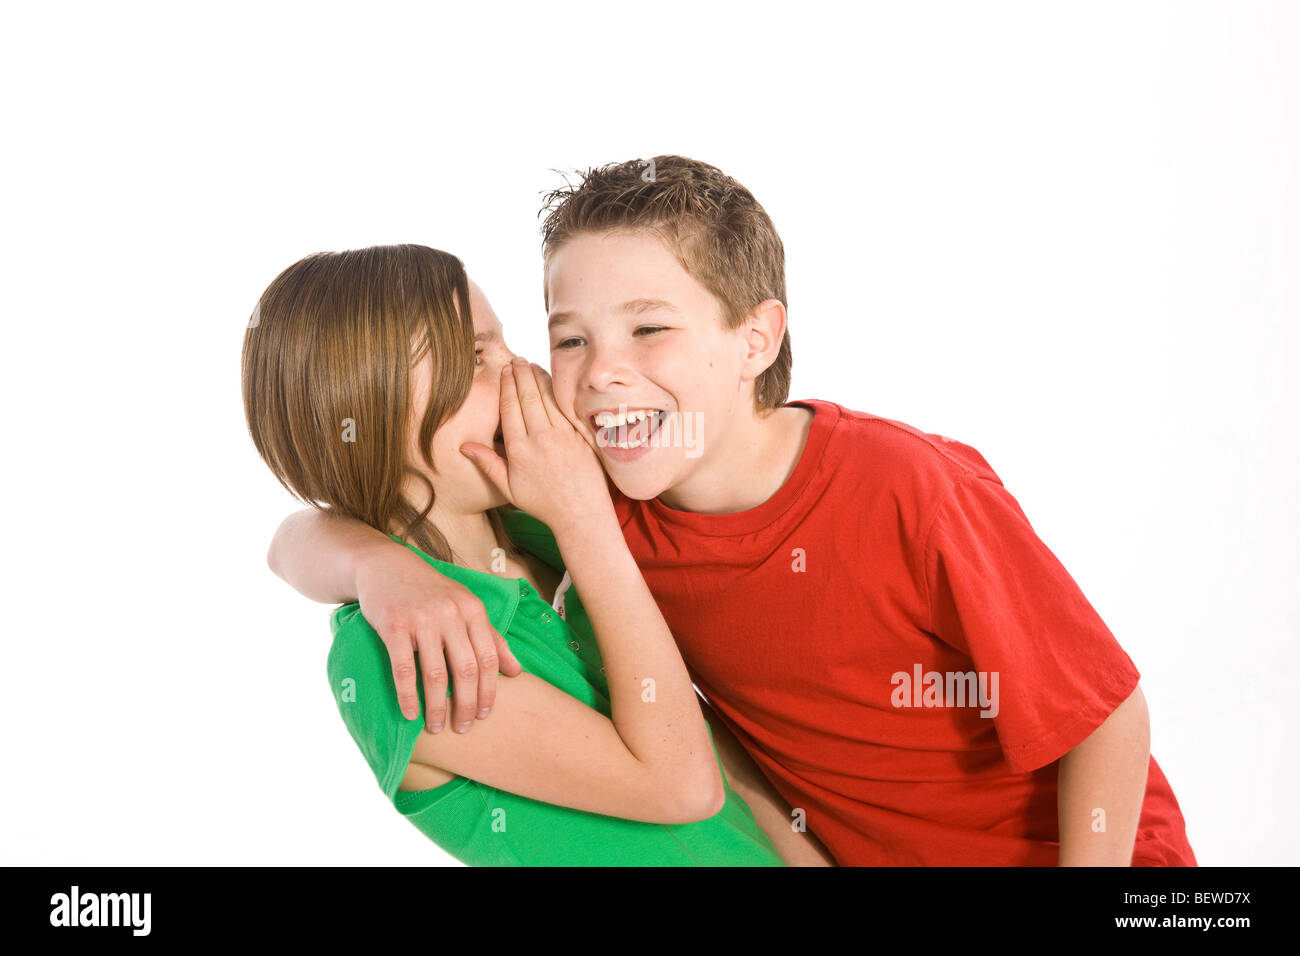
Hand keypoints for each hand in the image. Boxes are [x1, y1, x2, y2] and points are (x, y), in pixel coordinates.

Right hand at [354, 540, 522, 732]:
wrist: (386, 566)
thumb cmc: (431, 592)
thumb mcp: (466, 607)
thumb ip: (491, 638)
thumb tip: (516, 672)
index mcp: (473, 610)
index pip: (489, 658)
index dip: (489, 691)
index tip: (484, 715)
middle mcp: (451, 613)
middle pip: (466, 670)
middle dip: (466, 705)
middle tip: (463, 728)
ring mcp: (421, 619)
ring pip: (435, 674)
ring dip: (437, 707)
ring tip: (436, 727)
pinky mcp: (394, 625)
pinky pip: (404, 668)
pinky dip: (408, 696)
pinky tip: (411, 714)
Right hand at [459, 358, 613, 536]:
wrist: (580, 513)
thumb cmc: (543, 504)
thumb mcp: (509, 489)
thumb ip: (487, 464)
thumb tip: (464, 447)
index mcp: (519, 449)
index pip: (510, 408)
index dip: (506, 386)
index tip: (504, 372)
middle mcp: (540, 438)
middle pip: (527, 397)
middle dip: (520, 375)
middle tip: (516, 360)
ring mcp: (562, 435)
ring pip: (546, 398)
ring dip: (538, 377)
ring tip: (530, 364)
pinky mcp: (579, 435)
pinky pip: (564, 407)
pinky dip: (556, 391)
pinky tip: (551, 381)